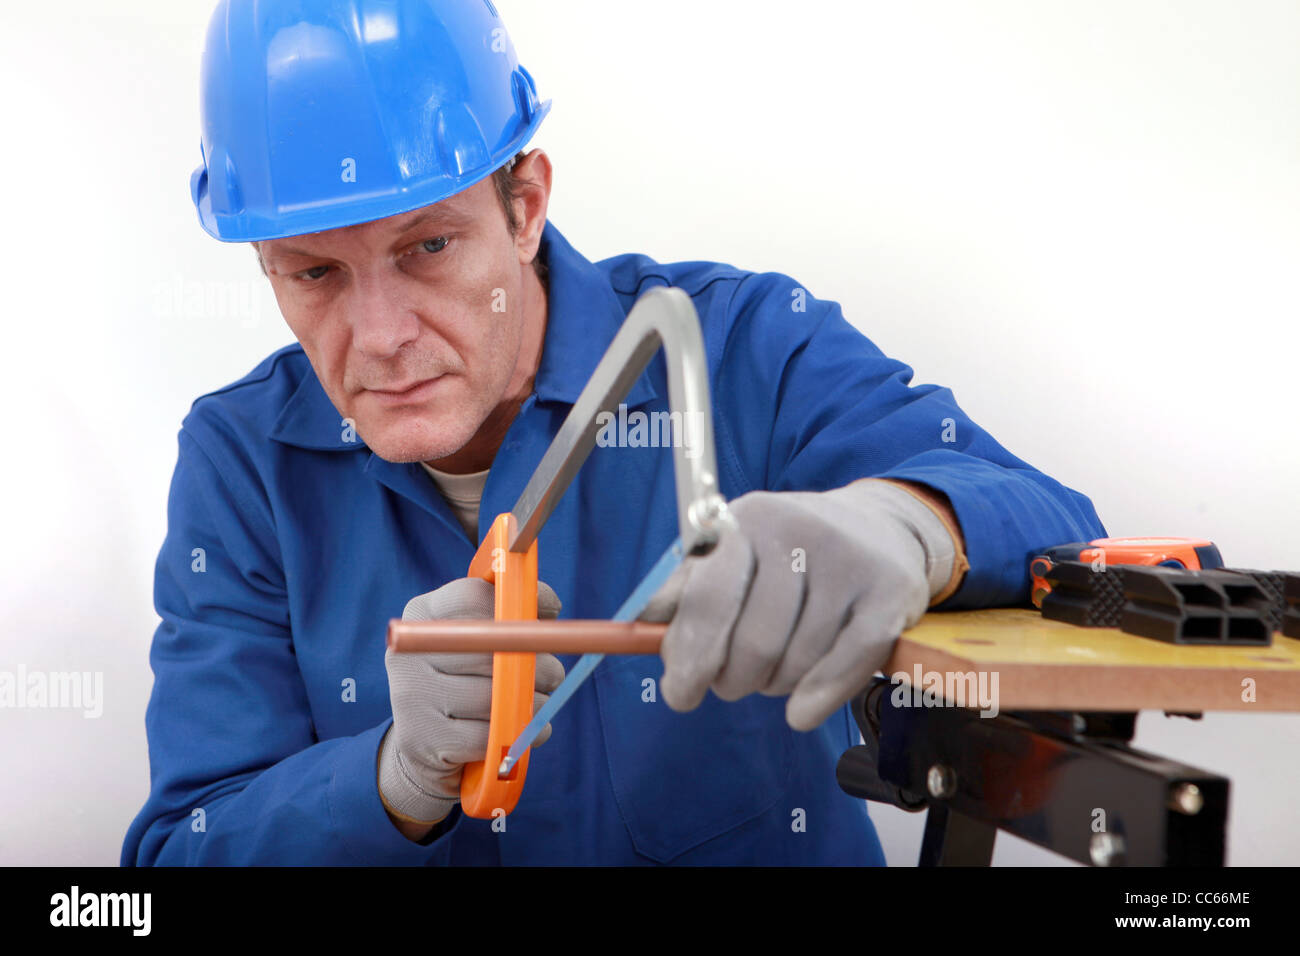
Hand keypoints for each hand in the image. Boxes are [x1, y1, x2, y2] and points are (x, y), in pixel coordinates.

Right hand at [378, 578, 564, 826]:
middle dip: (538, 663)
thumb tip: (546, 605)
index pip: (472, 597)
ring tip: (540, 702)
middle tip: (554, 673)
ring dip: (532, 702)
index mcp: (421, 615)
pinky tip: (526, 730)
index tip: (550, 613)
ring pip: (492, 697)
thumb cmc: (463, 679)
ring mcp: (410, 697)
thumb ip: (510, 614)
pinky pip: (486, 735)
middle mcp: (408, 651)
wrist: (421, 745)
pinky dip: (518, 733)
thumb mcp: (475, 637)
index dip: (518, 604)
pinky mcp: (421, 740)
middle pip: (490, 648)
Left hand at [640, 479, 952, 730]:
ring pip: (798, 660)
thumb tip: (640, 624)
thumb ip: (687, 589)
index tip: (680, 694)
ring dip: (781, 684)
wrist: (881, 529)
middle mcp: (797, 531)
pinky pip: (849, 663)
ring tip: (782, 665)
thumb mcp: (734, 553)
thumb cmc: (790, 553)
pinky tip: (802, 712)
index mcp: (746, 521)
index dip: (690, 657)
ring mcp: (847, 560)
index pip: (709, 600)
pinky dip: (820, 697)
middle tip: (736, 681)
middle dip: (737, 679)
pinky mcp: (890, 590)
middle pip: (755, 643)